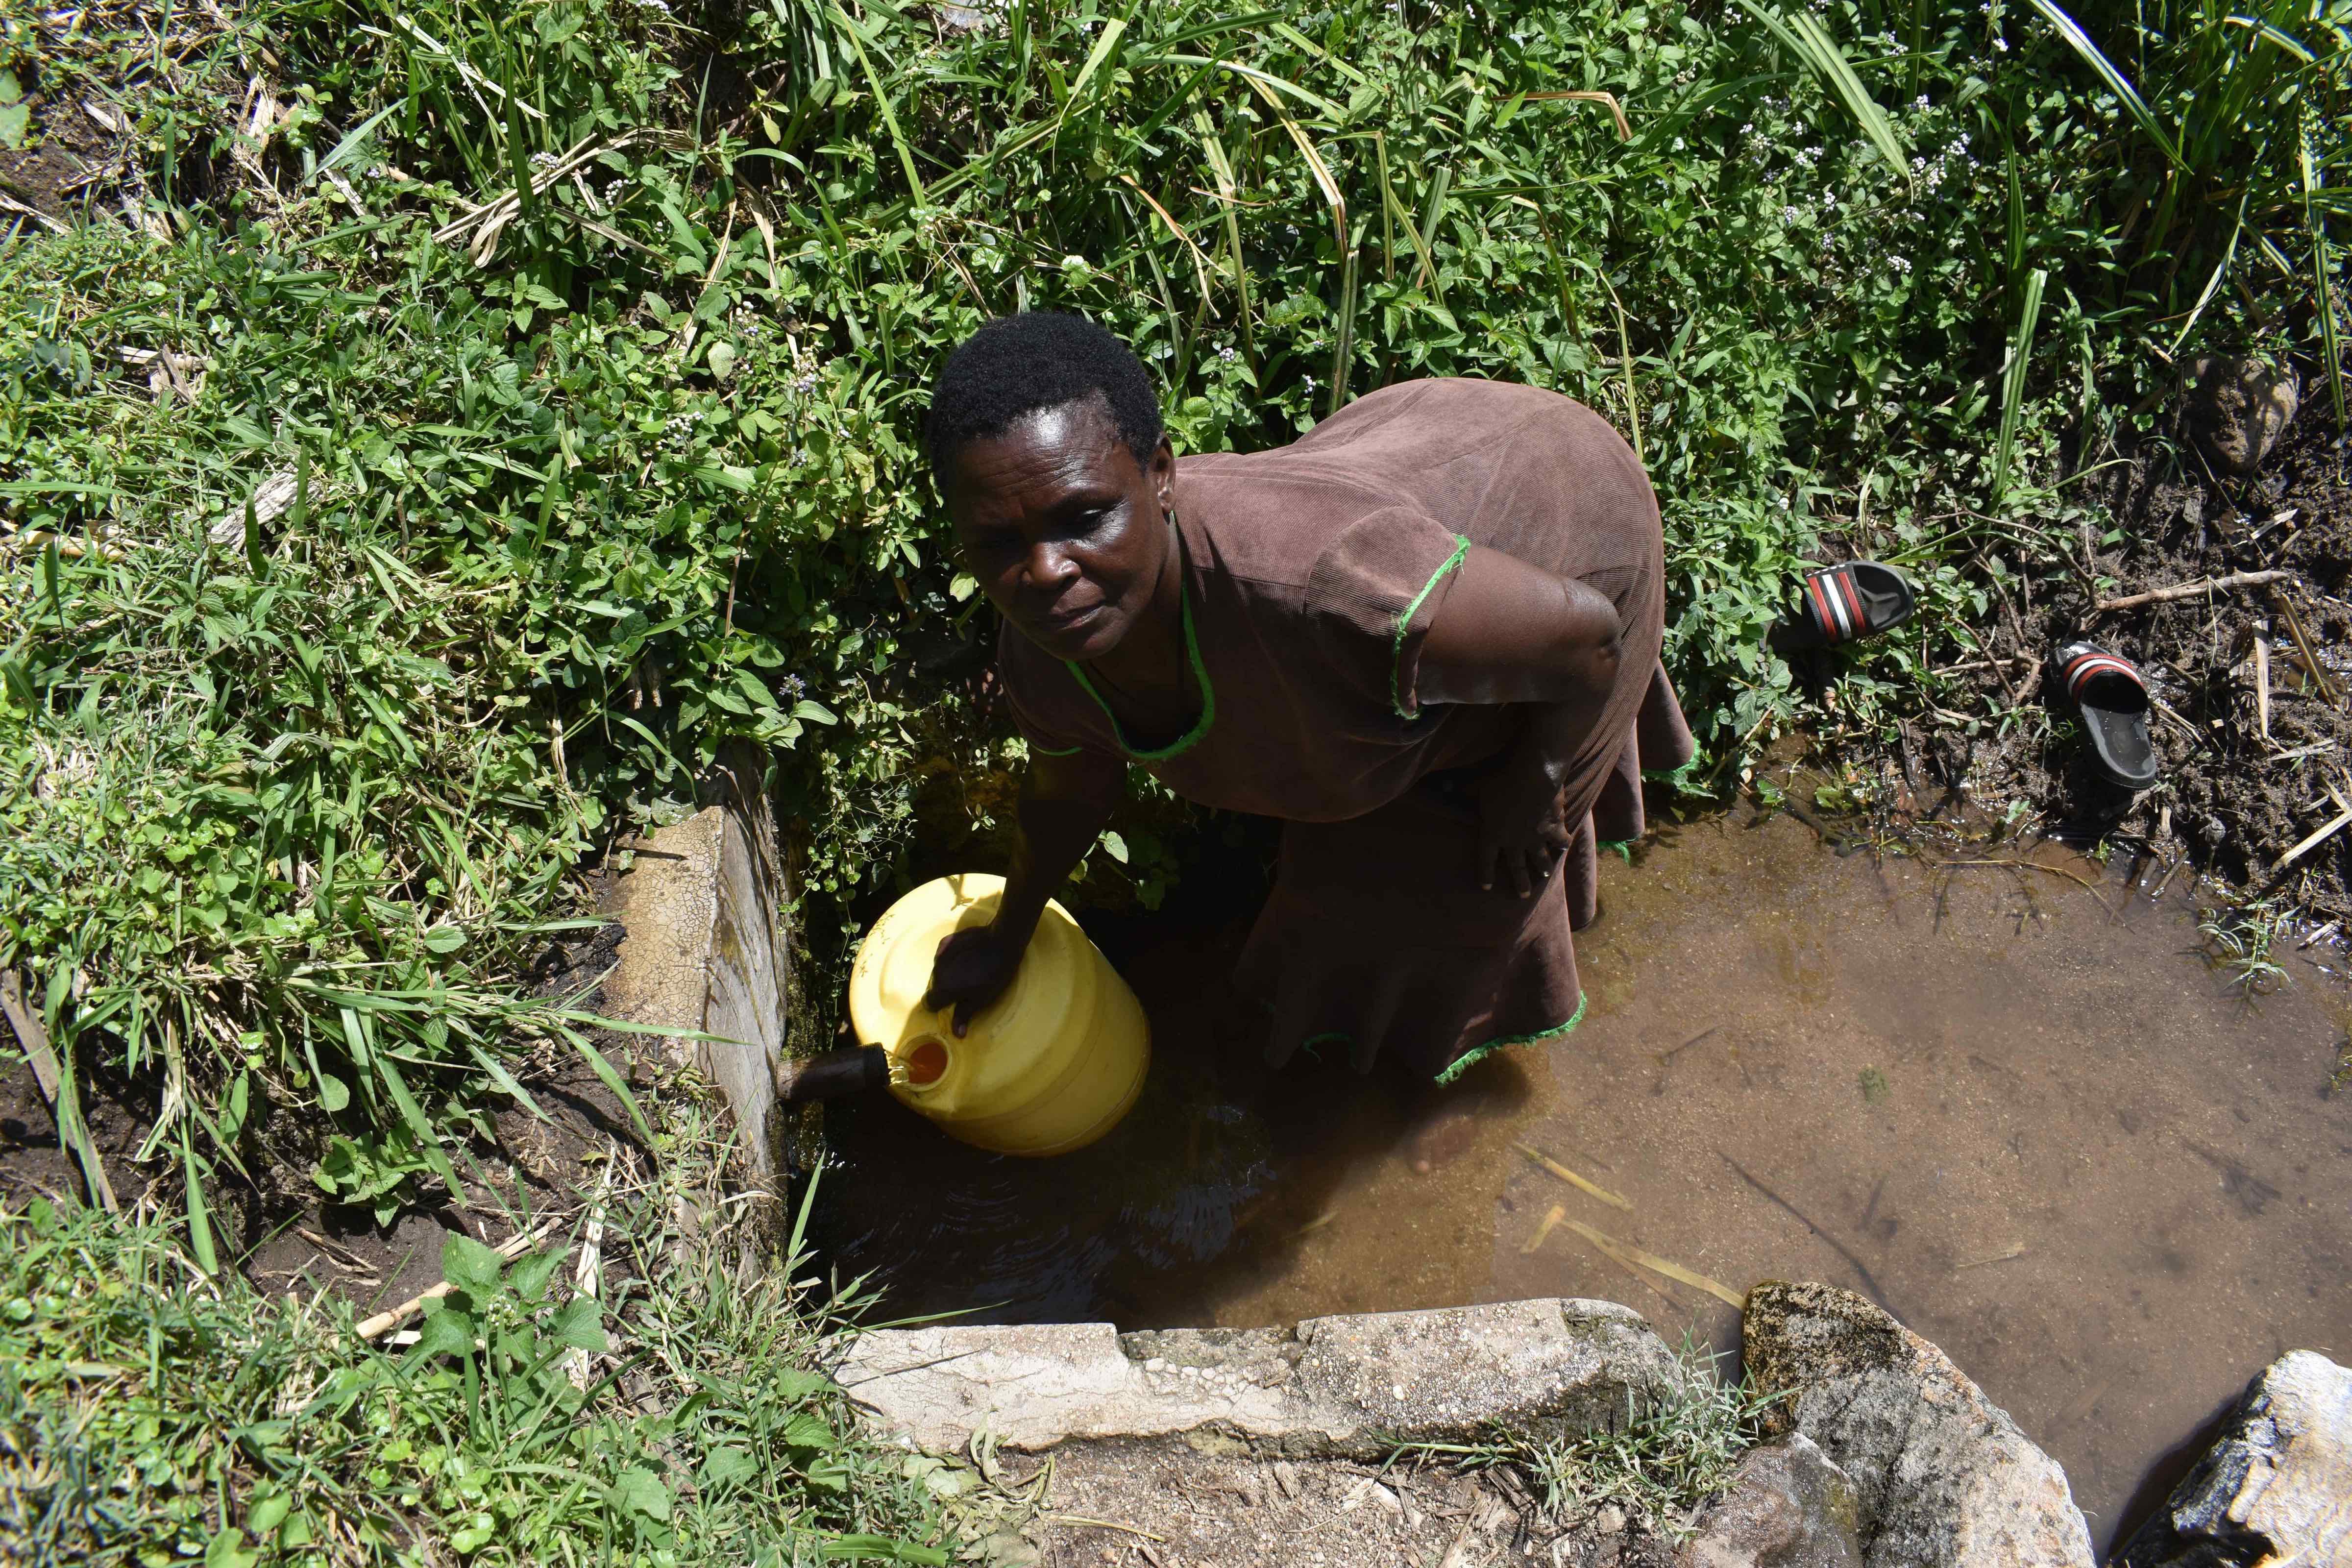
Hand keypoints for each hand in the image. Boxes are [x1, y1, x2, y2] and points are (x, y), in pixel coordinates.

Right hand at [922, 921, 1030, 1035]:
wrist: (1001, 941)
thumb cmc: (994, 974)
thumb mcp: (981, 998)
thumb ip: (964, 1014)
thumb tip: (957, 1033)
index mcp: (943, 989)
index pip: (928, 1003)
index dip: (938, 1005)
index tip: (951, 1003)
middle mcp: (937, 972)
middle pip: (935, 986)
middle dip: (946, 988)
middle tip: (966, 986)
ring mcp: (940, 954)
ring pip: (939, 970)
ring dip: (949, 973)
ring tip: (969, 970)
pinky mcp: (946, 941)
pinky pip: (943, 955)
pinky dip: (951, 958)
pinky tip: (966, 956)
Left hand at [1469, 752, 1572, 897]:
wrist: (1533, 777)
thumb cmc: (1501, 781)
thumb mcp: (1476, 785)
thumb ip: (1462, 790)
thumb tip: (1442, 786)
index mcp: (1492, 835)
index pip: (1485, 859)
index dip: (1485, 873)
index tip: (1486, 887)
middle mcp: (1514, 842)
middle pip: (1516, 867)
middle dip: (1519, 882)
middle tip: (1523, 895)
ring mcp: (1535, 838)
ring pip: (1540, 859)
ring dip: (1542, 868)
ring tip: (1545, 875)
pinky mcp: (1554, 829)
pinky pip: (1561, 840)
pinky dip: (1563, 843)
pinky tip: (1565, 846)